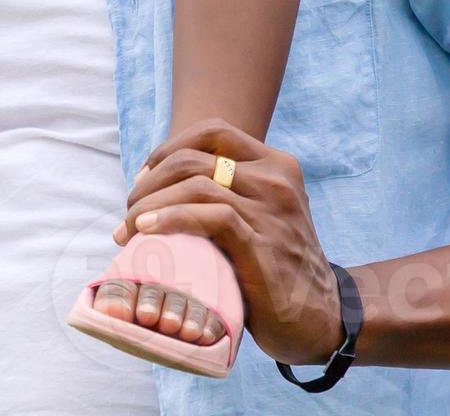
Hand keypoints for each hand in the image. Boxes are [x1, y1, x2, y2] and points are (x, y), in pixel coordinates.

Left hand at [110, 121, 345, 366]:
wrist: (321, 318)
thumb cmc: (276, 267)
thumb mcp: (260, 216)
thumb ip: (228, 192)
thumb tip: (158, 184)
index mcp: (276, 165)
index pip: (213, 131)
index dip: (169, 147)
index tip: (144, 176)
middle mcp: (276, 180)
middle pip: (193, 158)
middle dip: (149, 181)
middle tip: (129, 209)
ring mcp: (272, 211)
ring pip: (194, 184)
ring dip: (150, 203)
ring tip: (128, 227)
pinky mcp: (263, 243)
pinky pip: (210, 216)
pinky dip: (170, 218)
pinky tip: (146, 231)